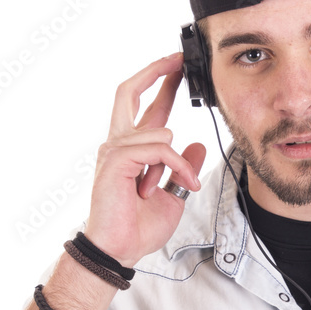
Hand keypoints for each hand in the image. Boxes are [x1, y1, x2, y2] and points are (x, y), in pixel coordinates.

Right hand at [85, 53, 205, 265]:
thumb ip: (182, 168)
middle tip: (178, 60)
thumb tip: (196, 146)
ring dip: (178, 162)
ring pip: (162, 132)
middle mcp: (118, 143)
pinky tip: (183, 185)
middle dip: (155, 71)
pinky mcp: (116, 160)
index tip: (177, 68)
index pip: (143, 105)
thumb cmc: (137, 226)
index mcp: (130, 149)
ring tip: (178, 187)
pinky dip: (176, 167)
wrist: (120, 249)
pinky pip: (160, 149)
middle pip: (128, 91)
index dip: (159, 82)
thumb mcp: (172, 193)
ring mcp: (114, 149)